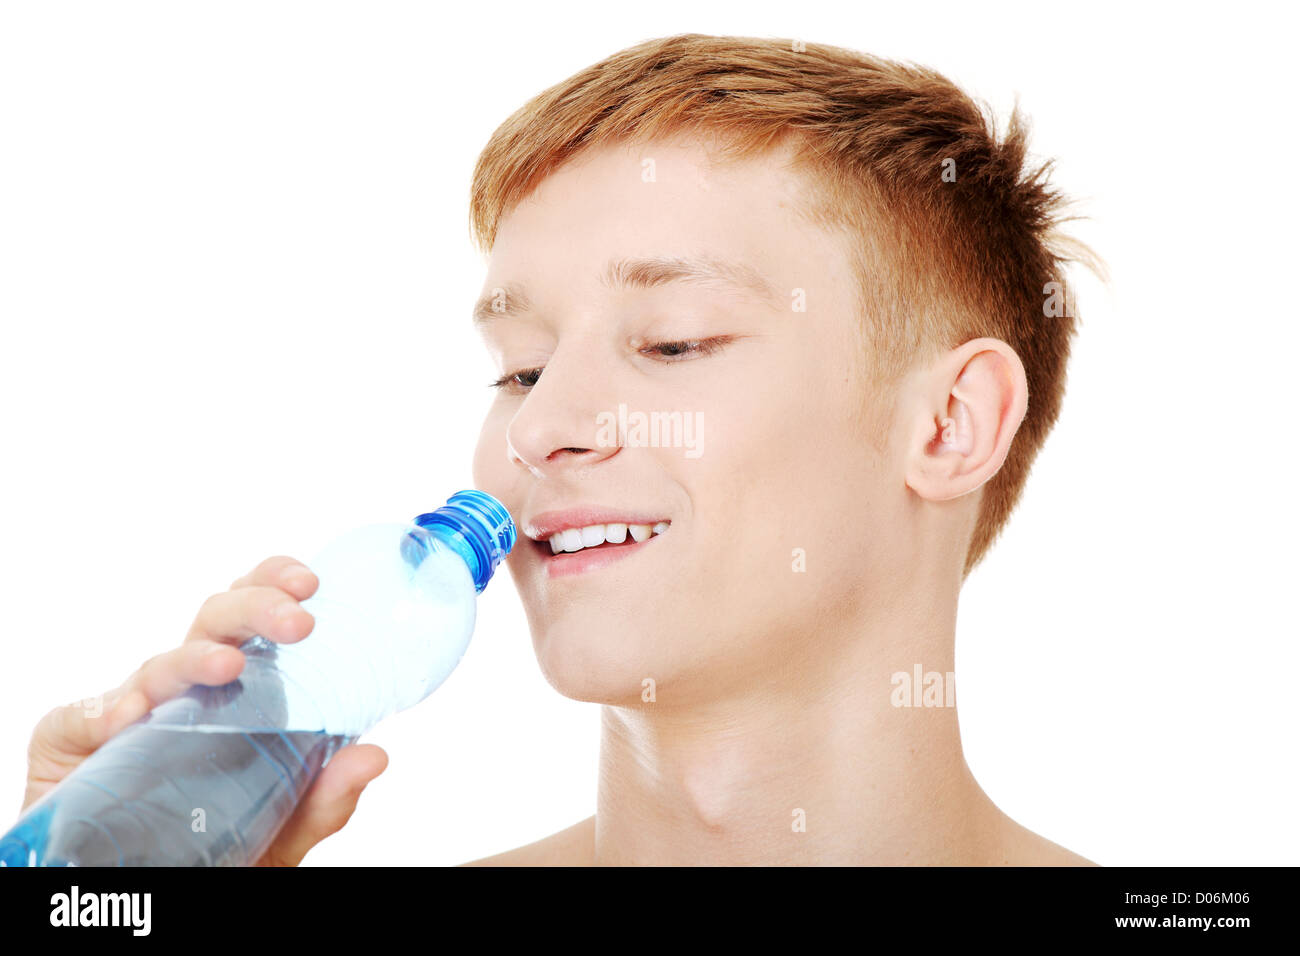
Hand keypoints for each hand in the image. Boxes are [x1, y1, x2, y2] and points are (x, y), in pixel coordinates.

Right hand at [21, 555, 387, 865]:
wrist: (133, 889)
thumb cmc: (212, 849)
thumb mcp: (280, 835)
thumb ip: (323, 801)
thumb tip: (373, 756)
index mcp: (237, 693)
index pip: (255, 619)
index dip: (275, 585)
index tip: (312, 583)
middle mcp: (186, 690)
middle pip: (215, 621)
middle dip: (256, 606)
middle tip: (298, 621)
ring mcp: (129, 712)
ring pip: (160, 663)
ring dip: (194, 659)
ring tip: (227, 666)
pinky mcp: (70, 743)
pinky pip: (82, 716)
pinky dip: (104, 711)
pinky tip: (129, 718)